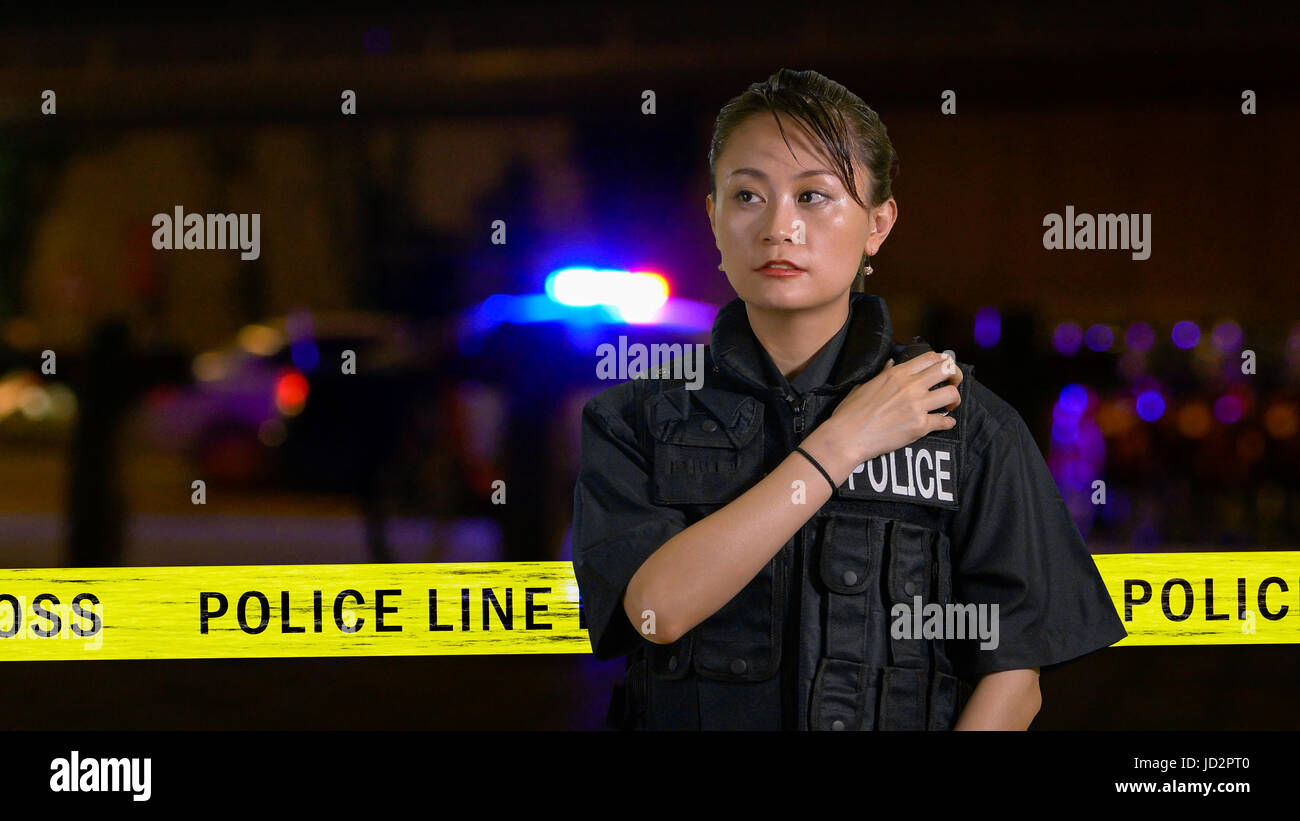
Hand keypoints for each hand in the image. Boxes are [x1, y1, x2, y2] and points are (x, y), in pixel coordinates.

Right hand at [803, 351, 961, 478]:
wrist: (847, 437)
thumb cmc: (850, 412)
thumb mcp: (865, 385)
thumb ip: (883, 373)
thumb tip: (892, 363)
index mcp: (897, 374)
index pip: (931, 358)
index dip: (942, 361)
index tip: (943, 369)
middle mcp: (910, 386)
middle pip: (947, 371)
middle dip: (955, 376)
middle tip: (952, 384)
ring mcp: (917, 406)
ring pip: (952, 395)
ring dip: (954, 400)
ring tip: (948, 406)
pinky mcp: (920, 427)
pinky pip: (945, 421)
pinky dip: (948, 422)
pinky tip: (944, 423)